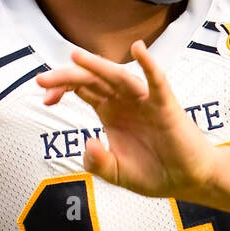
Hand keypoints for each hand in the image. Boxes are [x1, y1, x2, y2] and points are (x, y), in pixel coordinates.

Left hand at [34, 40, 218, 199]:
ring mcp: (145, 100)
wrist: (187, 180)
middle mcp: (124, 101)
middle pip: (93, 80)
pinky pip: (157, 81)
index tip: (45, 98)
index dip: (61, 88)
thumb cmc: (154, 172)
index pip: (82, 88)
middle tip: (42, 79)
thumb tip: (87, 142)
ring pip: (118, 77)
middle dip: (67, 77)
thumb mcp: (116, 173)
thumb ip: (98, 162)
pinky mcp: (165, 105)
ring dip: (98, 65)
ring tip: (76, 57)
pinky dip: (148, 64)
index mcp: (110, 111)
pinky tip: (138, 49)